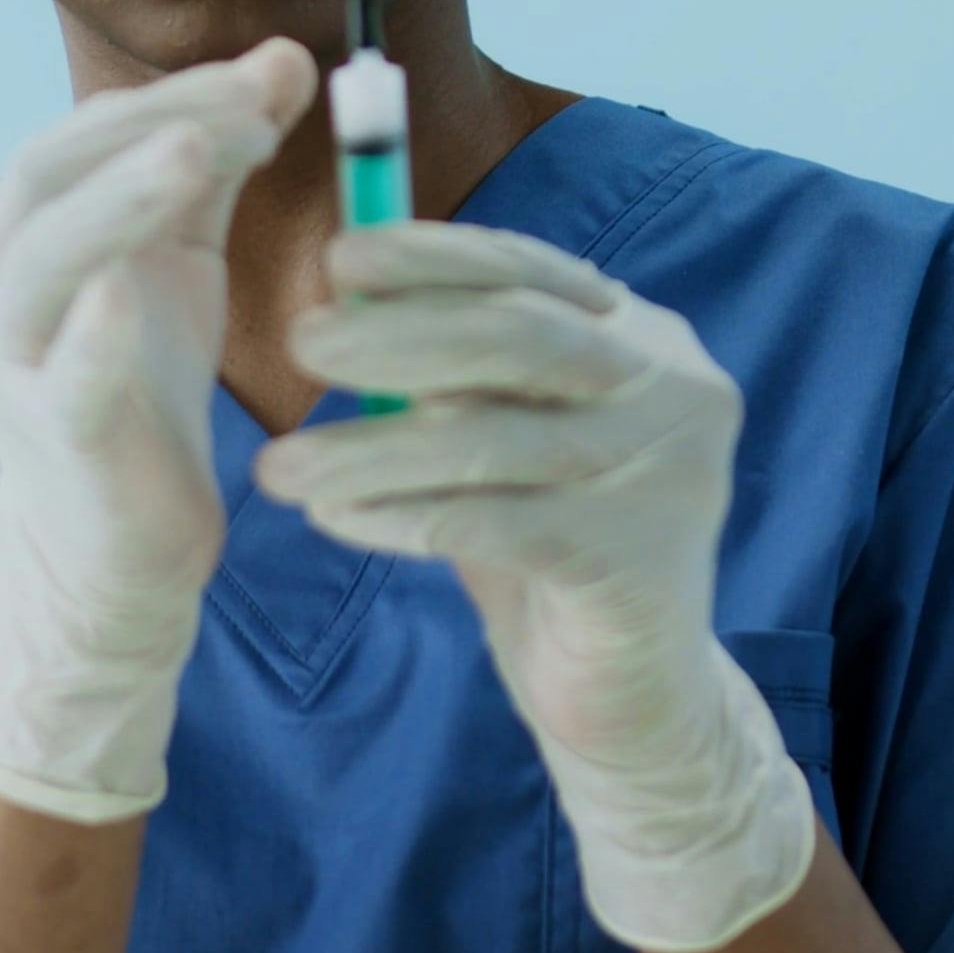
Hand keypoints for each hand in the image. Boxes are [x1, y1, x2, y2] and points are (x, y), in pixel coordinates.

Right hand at [0, 37, 316, 818]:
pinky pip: (61, 378)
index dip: (171, 98)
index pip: (79, 135)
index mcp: (11, 228)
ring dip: (117, 199)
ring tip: (194, 150)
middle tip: (241, 105)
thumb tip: (289, 56)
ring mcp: (6, 363)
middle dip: (143, 130)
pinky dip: (89, 335)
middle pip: (46, 176)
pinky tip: (125, 296)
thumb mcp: (183, 252)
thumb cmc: (137, 378)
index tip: (267, 82)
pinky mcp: (51, 437)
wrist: (110, 538)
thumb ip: (224, 157)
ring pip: (41, 263)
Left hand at [254, 219, 814, 951]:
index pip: (534, 272)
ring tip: (279, 467)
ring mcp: (667, 474)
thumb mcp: (506, 439)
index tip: (344, 257)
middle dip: (401, 332)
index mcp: (643, 340)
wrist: (634, 696)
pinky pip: (495, 523)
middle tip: (302, 341)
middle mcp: (674, 389)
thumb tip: (345, 301)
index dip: (437, 256)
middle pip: (521, 337)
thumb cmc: (549, 547)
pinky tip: (335, 518)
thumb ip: (456, 376)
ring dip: (372, 447)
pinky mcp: (637, 559)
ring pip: (495, 440)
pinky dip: (402, 516)